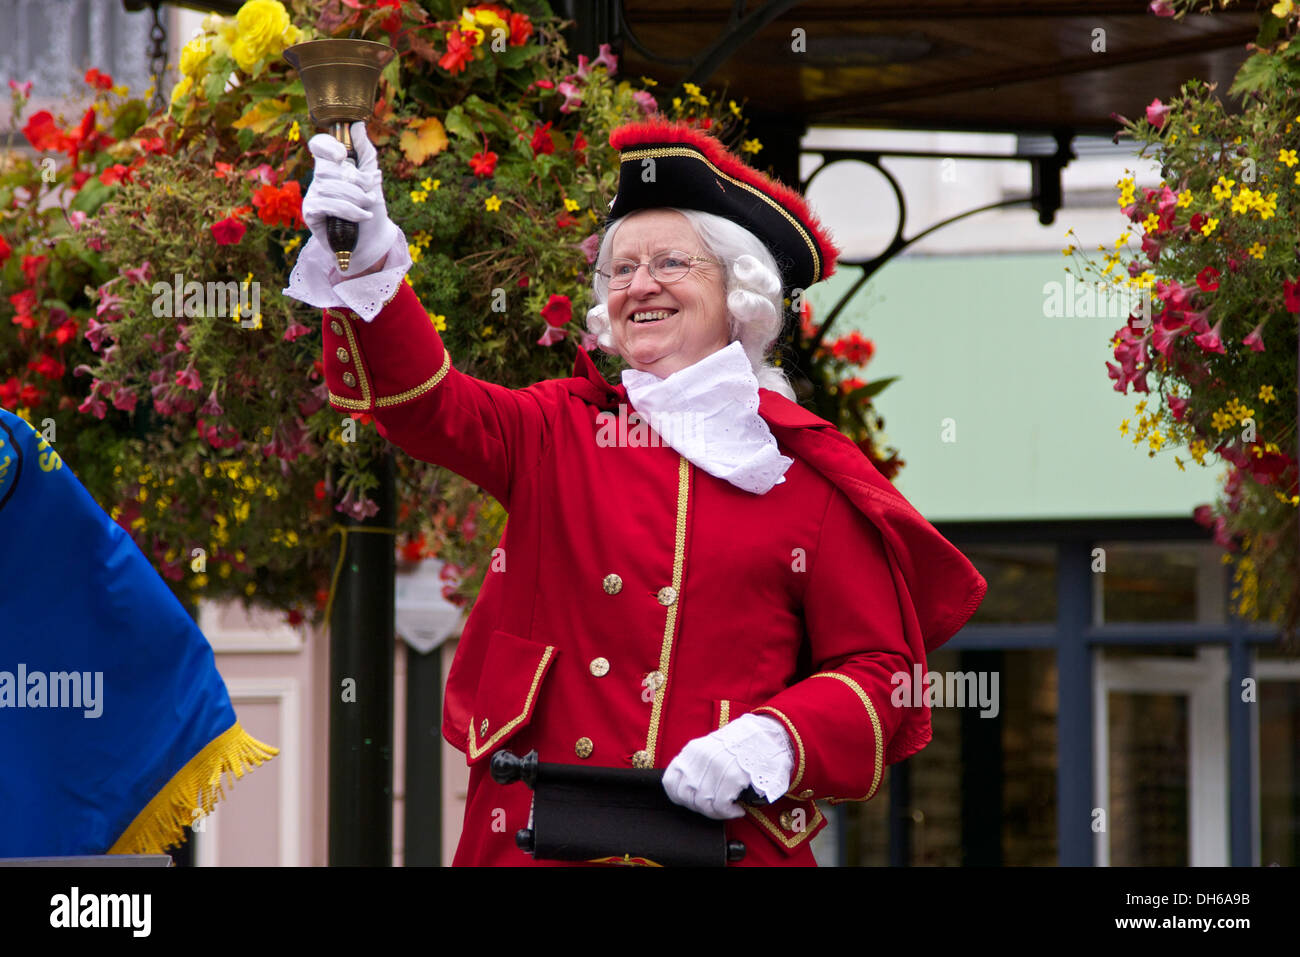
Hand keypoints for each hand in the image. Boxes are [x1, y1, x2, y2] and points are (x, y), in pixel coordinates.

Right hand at [302, 120, 398, 275]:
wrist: (373, 239)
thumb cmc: (372, 207)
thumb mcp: (373, 176)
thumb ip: (365, 151)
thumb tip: (357, 124)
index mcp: (332, 166)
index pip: (318, 145)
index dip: (326, 145)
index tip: (342, 156)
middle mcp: (320, 178)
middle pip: (329, 169)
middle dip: (355, 181)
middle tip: (370, 193)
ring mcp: (313, 195)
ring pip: (329, 187)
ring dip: (355, 198)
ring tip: (368, 206)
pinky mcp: (311, 213)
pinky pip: (325, 204)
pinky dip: (348, 210)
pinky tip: (362, 216)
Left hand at [662, 713, 793, 819]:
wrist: (772, 735)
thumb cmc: (743, 746)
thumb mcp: (712, 748)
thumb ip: (697, 766)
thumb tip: (687, 792)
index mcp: (693, 750)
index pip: (670, 782)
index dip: (680, 798)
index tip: (695, 802)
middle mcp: (701, 757)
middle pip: (687, 797)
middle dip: (700, 808)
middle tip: (715, 807)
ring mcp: (716, 765)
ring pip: (703, 804)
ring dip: (716, 812)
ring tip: (728, 808)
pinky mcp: (733, 775)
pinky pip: (721, 805)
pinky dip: (728, 812)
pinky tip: (737, 809)